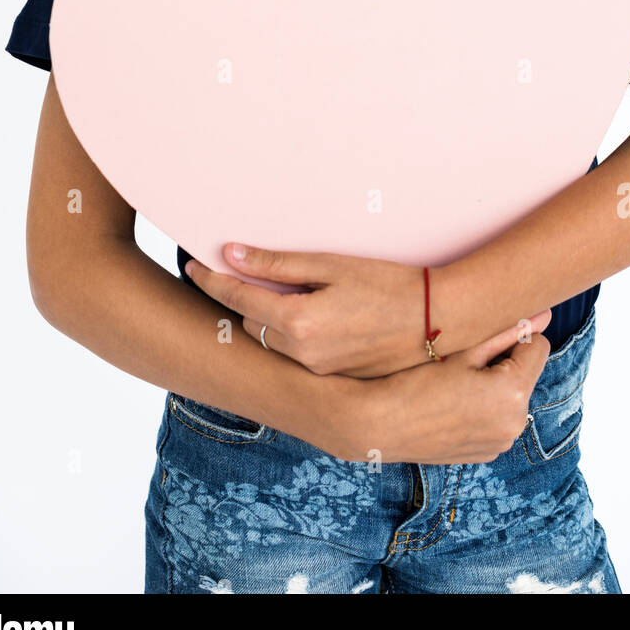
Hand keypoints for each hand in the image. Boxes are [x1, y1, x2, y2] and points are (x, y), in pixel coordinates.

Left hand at [185, 243, 428, 376]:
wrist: (435, 320)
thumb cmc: (387, 284)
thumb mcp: (330, 265)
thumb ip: (277, 263)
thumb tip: (232, 253)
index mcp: (297, 322)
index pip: (236, 298)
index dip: (211, 280)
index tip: (194, 264)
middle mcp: (301, 353)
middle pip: (251, 322)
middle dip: (243, 299)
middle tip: (240, 272)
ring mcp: (316, 370)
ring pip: (273, 340)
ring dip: (269, 318)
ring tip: (282, 292)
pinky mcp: (332, 376)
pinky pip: (297, 354)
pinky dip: (294, 334)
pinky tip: (314, 315)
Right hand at [335, 316, 553, 463]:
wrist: (381, 424)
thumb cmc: (418, 380)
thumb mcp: (464, 351)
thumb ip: (508, 331)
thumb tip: (546, 315)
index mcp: (514, 392)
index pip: (538, 347)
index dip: (514, 338)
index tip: (484, 341)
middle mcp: (515, 423)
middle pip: (525, 374)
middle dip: (504, 364)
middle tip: (464, 364)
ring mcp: (501, 443)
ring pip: (512, 398)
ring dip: (495, 388)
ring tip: (456, 385)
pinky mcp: (487, 454)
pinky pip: (498, 421)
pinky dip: (485, 411)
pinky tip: (454, 406)